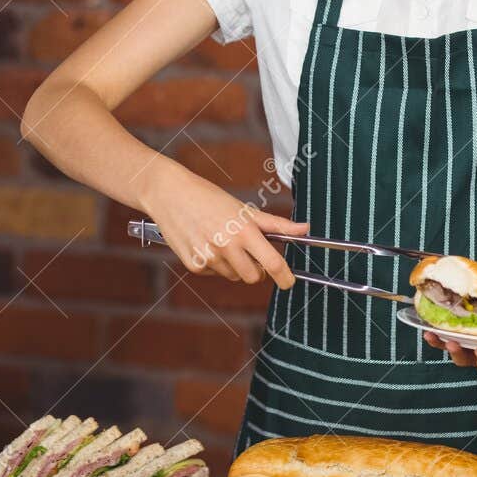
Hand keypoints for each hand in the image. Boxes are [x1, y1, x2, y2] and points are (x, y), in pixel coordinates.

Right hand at [141, 164, 308, 288]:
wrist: (170, 194)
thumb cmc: (210, 198)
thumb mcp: (244, 210)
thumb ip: (277, 224)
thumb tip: (305, 229)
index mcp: (244, 230)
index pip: (273, 263)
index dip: (285, 277)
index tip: (289, 282)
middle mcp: (227, 246)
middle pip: (253, 277)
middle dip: (256, 270)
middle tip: (250, 253)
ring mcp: (208, 257)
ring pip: (233, 276)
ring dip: (233, 265)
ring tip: (221, 241)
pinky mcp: (193, 265)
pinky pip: (214, 273)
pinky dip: (215, 264)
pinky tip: (206, 244)